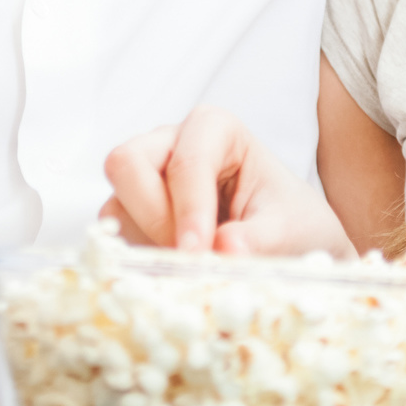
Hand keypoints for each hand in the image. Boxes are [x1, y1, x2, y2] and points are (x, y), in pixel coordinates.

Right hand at [101, 107, 355, 258]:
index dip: (189, 207)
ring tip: (191, 271)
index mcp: (214, 129)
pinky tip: (175, 276)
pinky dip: (138, 260)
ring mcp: (144, 179)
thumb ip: (260, 238)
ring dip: (145, 244)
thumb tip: (225, 248)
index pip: (185, 159)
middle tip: (188, 259)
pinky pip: (114, 236)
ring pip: (114, 205)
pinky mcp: (131, 216)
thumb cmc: (292, 223)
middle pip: (126, 164)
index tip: (200, 252)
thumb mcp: (291, 230)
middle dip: (154, 217)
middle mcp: (169, 144)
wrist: (288, 244)